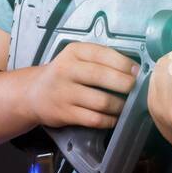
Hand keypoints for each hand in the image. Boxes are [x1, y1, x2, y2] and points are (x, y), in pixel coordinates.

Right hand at [25, 41, 140, 130]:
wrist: (33, 93)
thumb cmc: (63, 74)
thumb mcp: (76, 58)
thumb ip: (101, 60)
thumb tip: (135, 70)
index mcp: (74, 52)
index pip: (104, 55)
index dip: (125, 64)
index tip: (138, 72)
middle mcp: (67, 70)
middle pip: (103, 77)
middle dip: (126, 85)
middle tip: (135, 90)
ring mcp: (65, 93)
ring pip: (102, 101)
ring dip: (120, 105)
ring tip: (126, 105)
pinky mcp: (65, 113)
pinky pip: (94, 119)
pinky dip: (109, 120)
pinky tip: (114, 117)